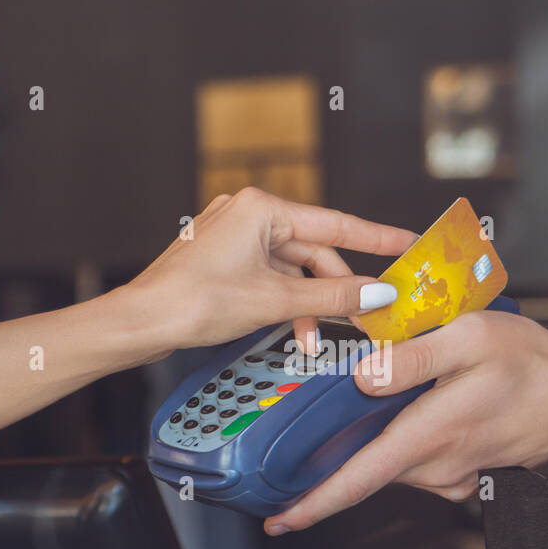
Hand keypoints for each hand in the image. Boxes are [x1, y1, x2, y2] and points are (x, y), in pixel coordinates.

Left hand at [125, 188, 412, 353]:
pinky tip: (291, 328)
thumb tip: (377, 293)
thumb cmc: (193, 303)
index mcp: (263, 208)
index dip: (376, 238)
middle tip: (362, 319)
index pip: (336, 224)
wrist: (140, 323)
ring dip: (306, 304)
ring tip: (311, 340)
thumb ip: (332, 295)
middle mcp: (249, 213)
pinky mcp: (225, 259)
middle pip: (313, 251)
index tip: (407, 243)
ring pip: (292, 269)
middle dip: (334, 291)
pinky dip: (285, 302)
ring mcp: (235, 235)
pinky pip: (270, 276)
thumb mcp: (274, 300)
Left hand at [263, 311, 547, 533]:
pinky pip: (419, 458)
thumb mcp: (471, 338)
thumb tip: (363, 377)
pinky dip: (409, 437)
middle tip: (331, 412)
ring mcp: (452, 473)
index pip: (359, 480)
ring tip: (400, 390)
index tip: (280, 521)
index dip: (315, 504)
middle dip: (343, 445)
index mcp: (429, 435)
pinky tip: (428, 404)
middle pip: (369, 463)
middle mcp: (437, 465)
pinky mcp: (463, 472)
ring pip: (394, 457)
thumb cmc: (534, 364)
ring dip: (383, 433)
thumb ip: (412, 357)